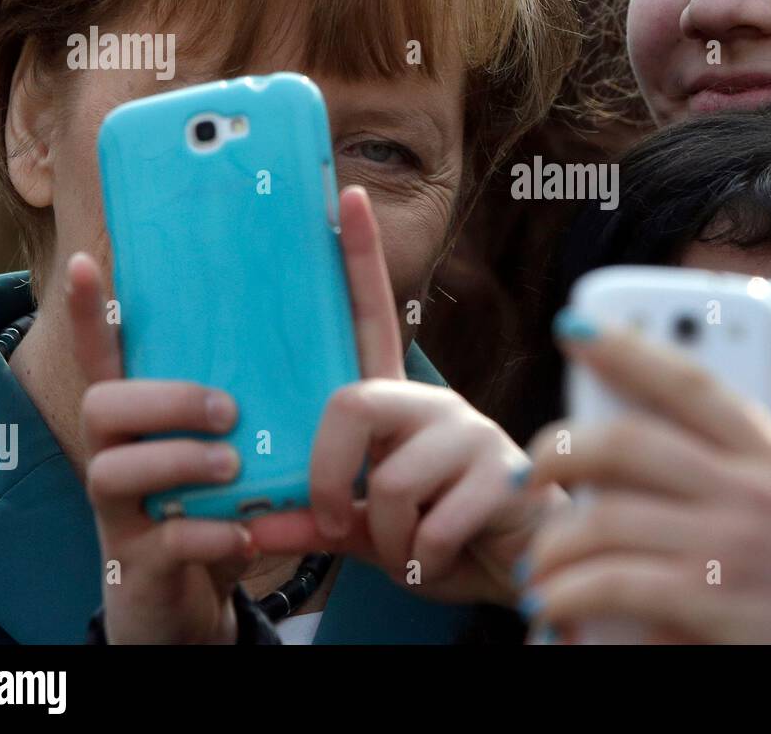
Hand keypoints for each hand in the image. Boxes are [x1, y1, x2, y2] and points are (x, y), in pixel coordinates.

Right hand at [69, 252, 254, 644]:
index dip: (91, 314)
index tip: (88, 265)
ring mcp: (121, 513)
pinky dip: (209, 534)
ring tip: (234, 466)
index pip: (105, 356)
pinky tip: (246, 533)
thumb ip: (252, 396)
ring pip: (113, 471)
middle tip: (227, 408)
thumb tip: (312, 319)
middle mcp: (117, 458)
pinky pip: (162, 540)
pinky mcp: (140, 565)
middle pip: (100, 406)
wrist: (200, 600)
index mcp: (142, 420)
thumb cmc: (222, 502)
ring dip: (180, 461)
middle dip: (163, 399)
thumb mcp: (234, 445)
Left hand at [246, 187, 566, 606]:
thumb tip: (252, 528)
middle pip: (352, 403)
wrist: (518, 574)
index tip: (345, 196)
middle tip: (339, 520)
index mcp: (400, 407)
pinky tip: (445, 556)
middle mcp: (436, 403)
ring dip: (387, 537)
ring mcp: (472, 432)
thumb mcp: (370, 531)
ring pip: (387, 480)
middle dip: (329, 476)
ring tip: (413, 549)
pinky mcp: (505, 472)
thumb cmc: (444, 538)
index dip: (359, 259)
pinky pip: (431, 522)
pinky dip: (424, 557)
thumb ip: (317, 520)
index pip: (374, 318)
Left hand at [518, 320, 770, 643]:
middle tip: (539, 467)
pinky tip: (557, 606)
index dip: (627, 347)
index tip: (578, 330)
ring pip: (605, 518)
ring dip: (555, 542)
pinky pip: (612, 584)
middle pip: (626, 443)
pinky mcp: (715, 602)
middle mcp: (753, 490)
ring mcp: (732, 546)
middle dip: (563, 448)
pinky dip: (569, 594)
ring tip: (540, 564)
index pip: (692, 383)